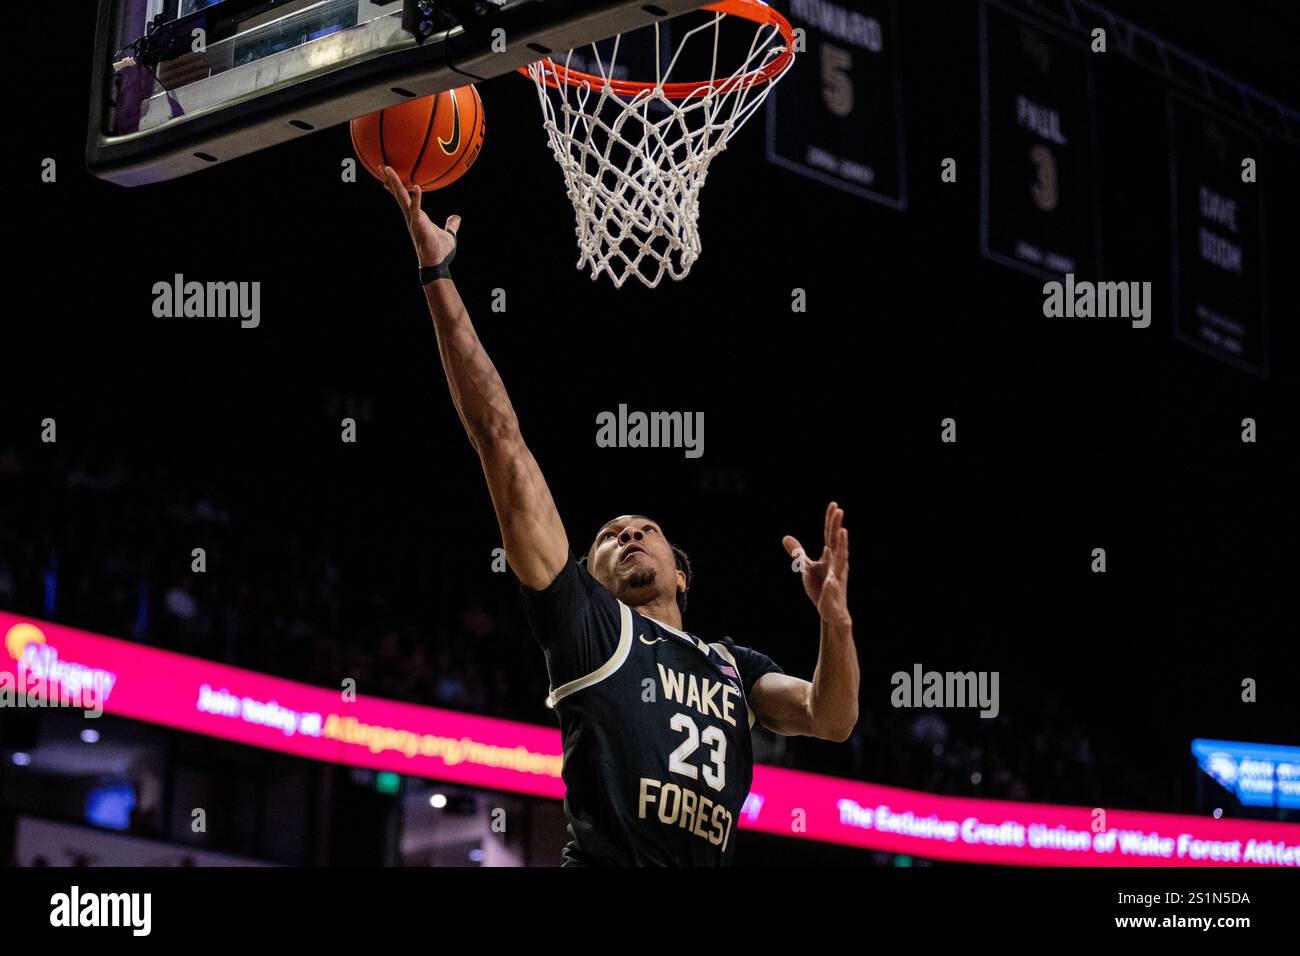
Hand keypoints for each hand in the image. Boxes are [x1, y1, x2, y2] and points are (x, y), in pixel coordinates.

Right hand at [382, 165, 459, 266]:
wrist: (438, 264)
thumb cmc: (441, 252)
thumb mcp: (449, 234)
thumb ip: (451, 225)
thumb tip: (457, 218)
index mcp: (417, 217)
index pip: (405, 199)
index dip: (398, 187)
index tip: (389, 177)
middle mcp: (412, 217)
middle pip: (400, 195)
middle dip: (391, 180)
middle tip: (382, 166)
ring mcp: (414, 220)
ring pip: (403, 198)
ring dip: (396, 184)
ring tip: (388, 169)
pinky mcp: (419, 225)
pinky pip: (416, 209)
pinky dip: (417, 198)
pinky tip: (416, 186)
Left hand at [783, 502, 850, 626]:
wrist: (831, 610)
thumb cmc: (821, 587)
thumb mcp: (807, 567)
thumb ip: (798, 553)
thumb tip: (785, 537)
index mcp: (830, 556)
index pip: (829, 535)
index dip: (830, 520)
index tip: (833, 504)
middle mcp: (836, 563)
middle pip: (835, 541)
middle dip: (836, 526)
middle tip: (839, 510)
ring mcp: (836, 576)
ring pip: (841, 559)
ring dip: (842, 545)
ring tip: (843, 532)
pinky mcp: (832, 591)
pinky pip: (832, 586)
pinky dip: (831, 582)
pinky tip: (830, 580)